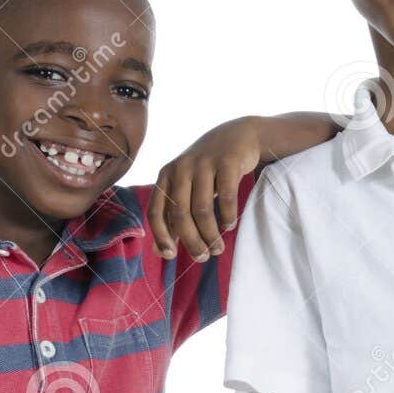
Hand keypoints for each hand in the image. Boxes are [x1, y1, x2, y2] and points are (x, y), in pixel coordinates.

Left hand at [148, 117, 257, 259]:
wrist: (237, 135)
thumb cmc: (207, 168)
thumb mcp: (185, 187)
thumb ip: (172, 216)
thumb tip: (161, 252)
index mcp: (166, 176)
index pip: (156, 212)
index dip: (161, 236)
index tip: (170, 256)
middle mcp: (181, 168)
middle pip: (180, 214)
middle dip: (191, 241)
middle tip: (203, 257)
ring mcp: (204, 164)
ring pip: (202, 209)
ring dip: (211, 234)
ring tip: (218, 248)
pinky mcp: (227, 162)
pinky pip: (226, 195)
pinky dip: (228, 215)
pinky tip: (230, 225)